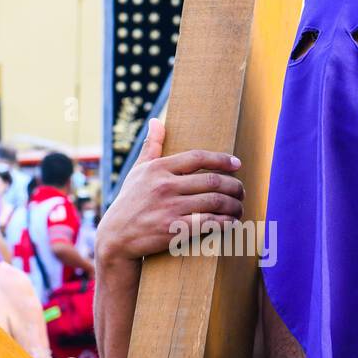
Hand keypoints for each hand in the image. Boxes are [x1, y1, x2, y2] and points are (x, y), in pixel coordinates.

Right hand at [96, 118, 243, 264]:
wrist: (116, 237)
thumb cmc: (130, 202)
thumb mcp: (137, 171)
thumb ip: (151, 147)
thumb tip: (156, 121)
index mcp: (158, 169)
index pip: (198, 158)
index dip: (222, 160)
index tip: (237, 164)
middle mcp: (165, 186)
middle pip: (212, 181)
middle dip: (234, 187)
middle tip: (241, 191)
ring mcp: (169, 208)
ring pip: (215, 202)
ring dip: (234, 206)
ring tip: (239, 208)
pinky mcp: (173, 229)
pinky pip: (208, 223)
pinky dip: (224, 222)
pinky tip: (231, 222)